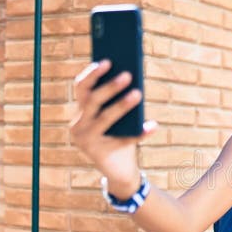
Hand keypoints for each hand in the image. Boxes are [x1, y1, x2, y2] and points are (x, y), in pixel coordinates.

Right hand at [71, 60, 156, 195]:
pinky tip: (153, 125)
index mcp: (81, 111)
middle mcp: (78, 124)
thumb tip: (132, 76)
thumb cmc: (120, 136)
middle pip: (91, 99)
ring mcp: (85, 140)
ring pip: (105, 117)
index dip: (92, 73)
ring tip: (138, 93)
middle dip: (109, 86)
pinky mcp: (98, 154)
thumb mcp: (119, 117)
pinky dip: (140, 133)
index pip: (81, 87)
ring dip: (122, 104)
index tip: (107, 60)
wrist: (119, 171)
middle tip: (128, 74)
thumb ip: (119, 100)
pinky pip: (123, 139)